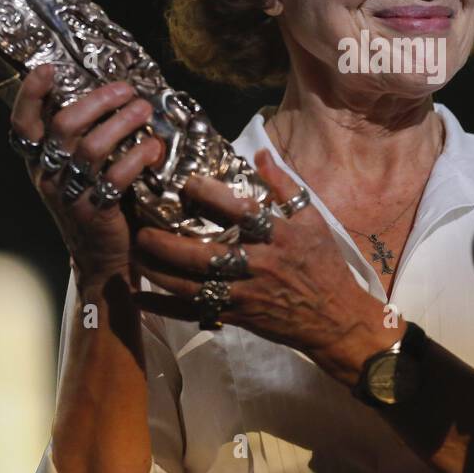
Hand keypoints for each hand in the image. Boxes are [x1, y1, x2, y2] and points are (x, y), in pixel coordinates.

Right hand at [10, 63, 165, 292]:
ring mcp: (68, 195)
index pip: (22, 125)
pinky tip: (154, 148)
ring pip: (91, 148)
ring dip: (122, 123)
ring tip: (144, 110)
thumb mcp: (76, 170)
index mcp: (39, 162)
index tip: (49, 69)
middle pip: (64, 126)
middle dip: (98, 101)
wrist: (102, 258)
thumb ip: (82, 138)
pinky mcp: (94, 213)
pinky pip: (115, 178)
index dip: (30, 95)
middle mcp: (47, 176)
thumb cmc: (94, 202)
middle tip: (127, 90)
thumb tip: (108, 94)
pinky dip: (137, 158)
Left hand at [130, 150, 398, 382]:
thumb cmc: (325, 265)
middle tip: (142, 229)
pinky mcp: (239, 318)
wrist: (337, 319)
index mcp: (281, 237)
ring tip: (135, 255)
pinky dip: (166, 308)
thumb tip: (259, 153)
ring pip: (195, 287)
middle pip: (208, 257)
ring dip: (160, 273)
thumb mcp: (314, 221)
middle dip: (170, 244)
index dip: (213, 197)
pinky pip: (196, 314)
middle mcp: (261, 266)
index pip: (244, 213)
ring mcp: (248, 295)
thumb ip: (285, 185)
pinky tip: (140, 298)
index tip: (186, 183)